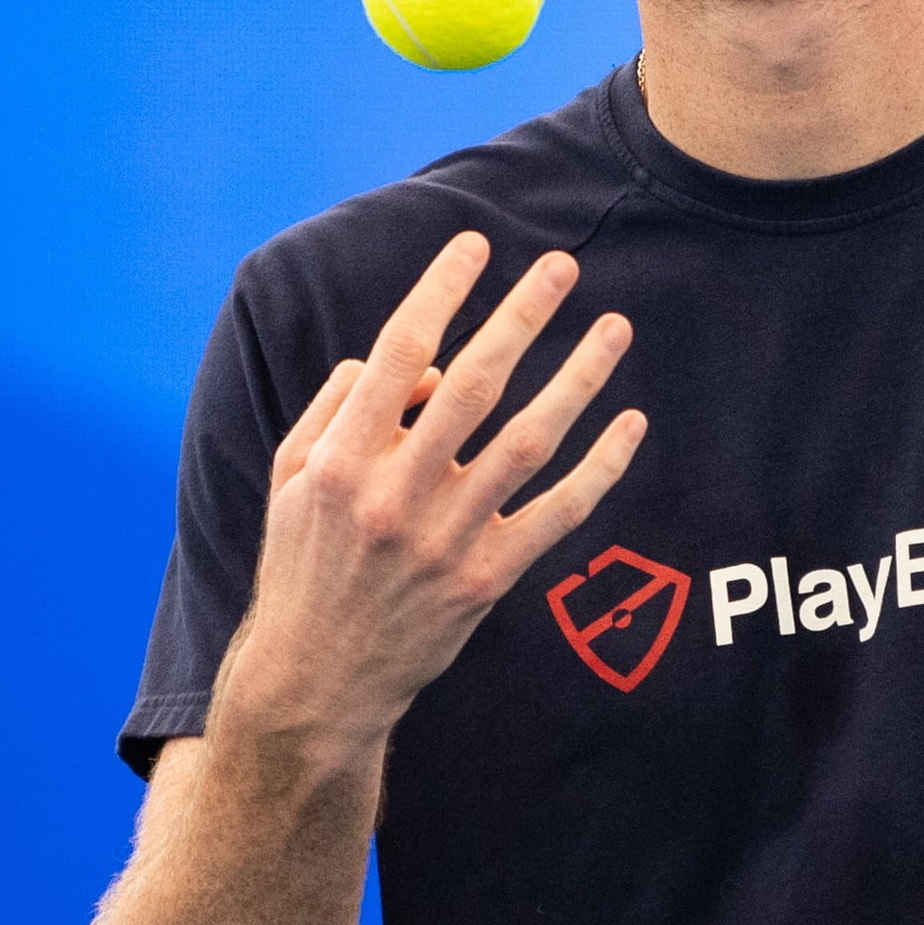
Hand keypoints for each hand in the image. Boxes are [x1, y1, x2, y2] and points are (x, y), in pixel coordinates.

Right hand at [209, 232, 645, 752]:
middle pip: (473, 385)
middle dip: (521, 316)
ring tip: (614, 328)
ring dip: (578, 379)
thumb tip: (415, 361)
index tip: (476, 244)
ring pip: (528, 441)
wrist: (316, 679)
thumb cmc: (304, 563)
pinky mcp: (486, 579)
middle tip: (562, 266)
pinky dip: (601, 468)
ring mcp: (445, 539)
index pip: (399, 353)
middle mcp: (393, 494)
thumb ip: (340, 406)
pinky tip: (632, 423)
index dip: (441, 292)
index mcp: (339, 459)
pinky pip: (558, 513)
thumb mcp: (291, 477)